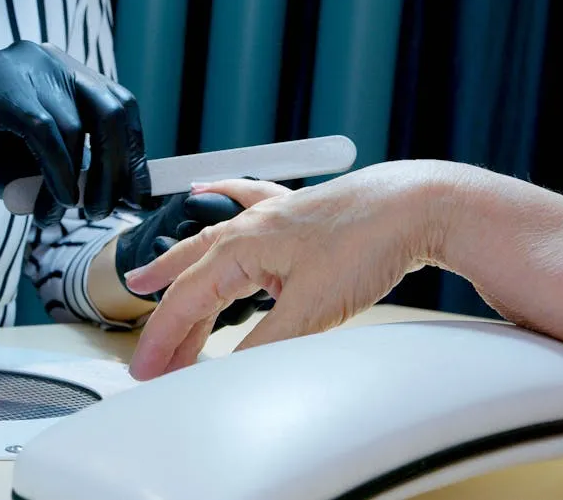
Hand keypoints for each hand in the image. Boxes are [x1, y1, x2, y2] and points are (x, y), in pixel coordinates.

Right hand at [0, 40, 153, 229]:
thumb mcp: (53, 169)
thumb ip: (91, 171)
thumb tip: (140, 196)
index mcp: (67, 72)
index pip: (120, 107)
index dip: (134, 156)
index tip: (137, 200)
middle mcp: (47, 57)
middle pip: (110, 111)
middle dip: (116, 170)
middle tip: (105, 212)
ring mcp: (19, 64)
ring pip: (76, 127)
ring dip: (76, 183)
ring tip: (60, 213)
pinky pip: (44, 131)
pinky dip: (55, 173)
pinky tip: (49, 204)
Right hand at [124, 165, 442, 379]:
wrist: (417, 204)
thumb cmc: (368, 240)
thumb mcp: (312, 308)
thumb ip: (266, 344)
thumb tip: (232, 372)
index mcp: (241, 246)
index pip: (185, 300)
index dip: (162, 339)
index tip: (146, 369)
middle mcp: (249, 227)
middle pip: (193, 277)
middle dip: (168, 319)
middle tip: (151, 354)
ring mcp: (273, 218)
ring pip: (212, 247)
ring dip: (181, 270)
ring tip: (149, 280)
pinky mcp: (297, 216)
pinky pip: (245, 203)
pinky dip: (220, 200)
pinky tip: (207, 190)